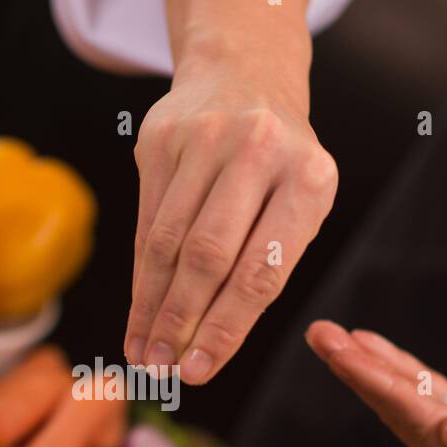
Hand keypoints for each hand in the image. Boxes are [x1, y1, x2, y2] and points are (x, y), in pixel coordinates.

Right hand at [126, 43, 337, 384]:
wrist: (245, 74)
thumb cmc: (278, 166)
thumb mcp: (297, 207)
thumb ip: (264, 270)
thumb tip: (207, 349)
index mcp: (309, 177)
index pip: (262, 269)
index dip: (226, 328)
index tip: (199, 371)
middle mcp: (258, 150)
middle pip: (208, 256)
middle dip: (181, 323)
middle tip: (163, 370)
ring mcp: (205, 138)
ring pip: (167, 242)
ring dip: (151, 308)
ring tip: (143, 354)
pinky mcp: (160, 138)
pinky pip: (145, 222)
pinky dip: (139, 277)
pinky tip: (137, 315)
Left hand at [305, 321, 446, 446]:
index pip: (418, 425)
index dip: (378, 386)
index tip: (342, 353)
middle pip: (402, 415)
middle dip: (359, 373)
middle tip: (319, 334)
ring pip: (410, 405)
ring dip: (373, 370)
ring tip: (335, 337)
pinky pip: (432, 396)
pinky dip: (404, 371)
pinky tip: (376, 349)